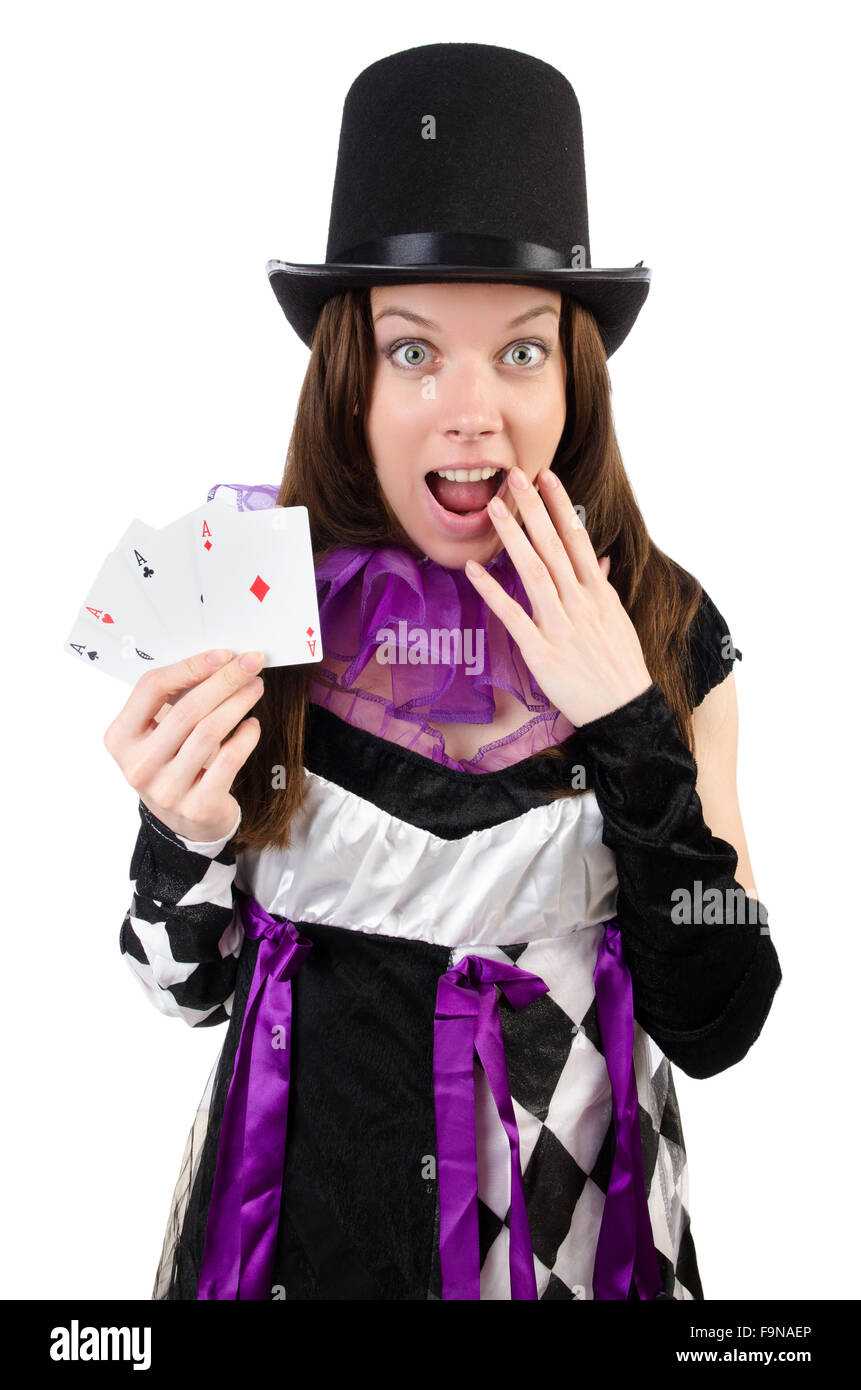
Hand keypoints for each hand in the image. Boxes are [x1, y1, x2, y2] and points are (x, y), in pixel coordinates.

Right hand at [103, 649, 264, 841]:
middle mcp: (138, 765)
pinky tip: (252, 725)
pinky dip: (245, 737)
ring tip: (255, 687)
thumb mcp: (159, 732)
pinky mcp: (197, 806)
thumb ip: (175, 699)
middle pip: (186, 709)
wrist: (184, 823)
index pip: (152, 688)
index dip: (190, 666)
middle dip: (224, 680)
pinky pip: (228, 760)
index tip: (223, 655)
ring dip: (238, 703)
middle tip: (251, 663)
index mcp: (120, 738)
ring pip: (209, 732)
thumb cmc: (173, 763)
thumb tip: (219, 660)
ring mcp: (165, 789)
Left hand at [464, 466, 652, 726]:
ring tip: (495, 508)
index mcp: (598, 592)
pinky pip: (513, 616)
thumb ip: (603, 587)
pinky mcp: (541, 651)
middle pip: (553, 546)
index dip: (560, 505)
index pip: (577, 538)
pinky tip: (475, 569)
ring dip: (513, 537)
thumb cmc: (620, 665)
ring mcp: (560, 625)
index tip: (546, 477)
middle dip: (533, 508)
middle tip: (514, 476)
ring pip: (534, 572)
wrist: (624, 708)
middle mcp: (580, 602)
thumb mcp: (618, 620)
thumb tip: (600, 561)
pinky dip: (493, 591)